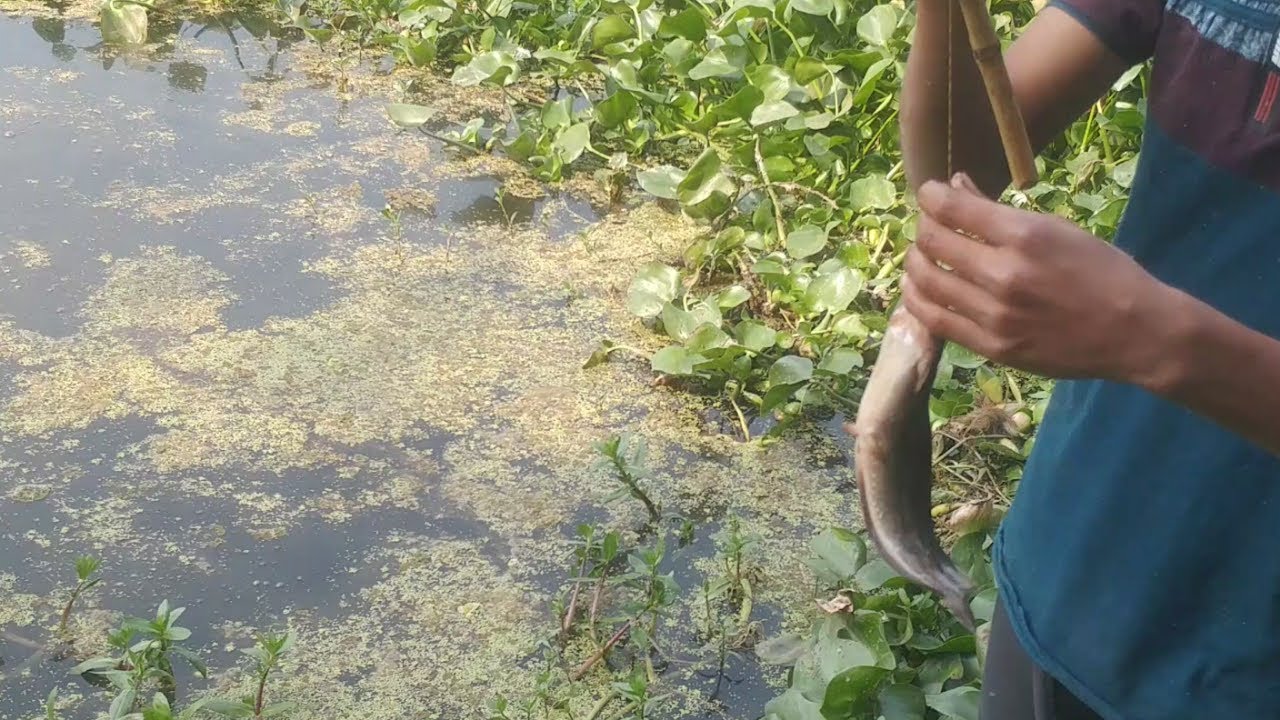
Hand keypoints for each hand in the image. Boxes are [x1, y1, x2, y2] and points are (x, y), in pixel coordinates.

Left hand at [901, 173, 1176, 384]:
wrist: (1134, 331)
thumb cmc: (1102, 272)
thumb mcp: (1056, 229)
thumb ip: (999, 212)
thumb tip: (955, 186)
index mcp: (1024, 237)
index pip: (950, 208)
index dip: (929, 196)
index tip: (929, 193)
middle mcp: (1003, 275)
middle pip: (931, 242)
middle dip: (923, 227)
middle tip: (930, 225)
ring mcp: (994, 315)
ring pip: (925, 281)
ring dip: (914, 262)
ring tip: (921, 256)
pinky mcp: (991, 347)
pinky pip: (934, 320)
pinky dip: (917, 299)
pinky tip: (919, 289)